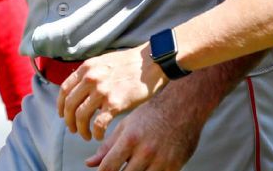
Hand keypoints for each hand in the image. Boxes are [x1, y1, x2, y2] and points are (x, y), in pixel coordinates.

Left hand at [58, 45, 166, 140]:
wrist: (151, 62)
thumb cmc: (130, 64)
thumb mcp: (104, 62)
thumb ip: (90, 74)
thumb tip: (81, 90)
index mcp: (87, 68)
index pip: (64, 90)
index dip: (61, 105)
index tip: (63, 115)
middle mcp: (91, 78)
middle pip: (69, 105)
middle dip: (69, 121)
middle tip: (73, 129)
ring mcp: (102, 90)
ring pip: (80, 116)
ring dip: (81, 129)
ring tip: (86, 135)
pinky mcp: (115, 103)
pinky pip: (98, 124)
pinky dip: (96, 133)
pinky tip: (99, 136)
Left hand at [83, 86, 204, 170]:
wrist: (183, 107)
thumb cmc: (150, 115)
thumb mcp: (126, 126)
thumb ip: (108, 146)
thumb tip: (89, 164)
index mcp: (130, 139)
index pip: (108, 168)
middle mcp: (145, 152)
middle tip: (118, 169)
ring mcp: (161, 161)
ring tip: (133, 166)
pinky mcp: (174, 167)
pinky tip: (145, 168)